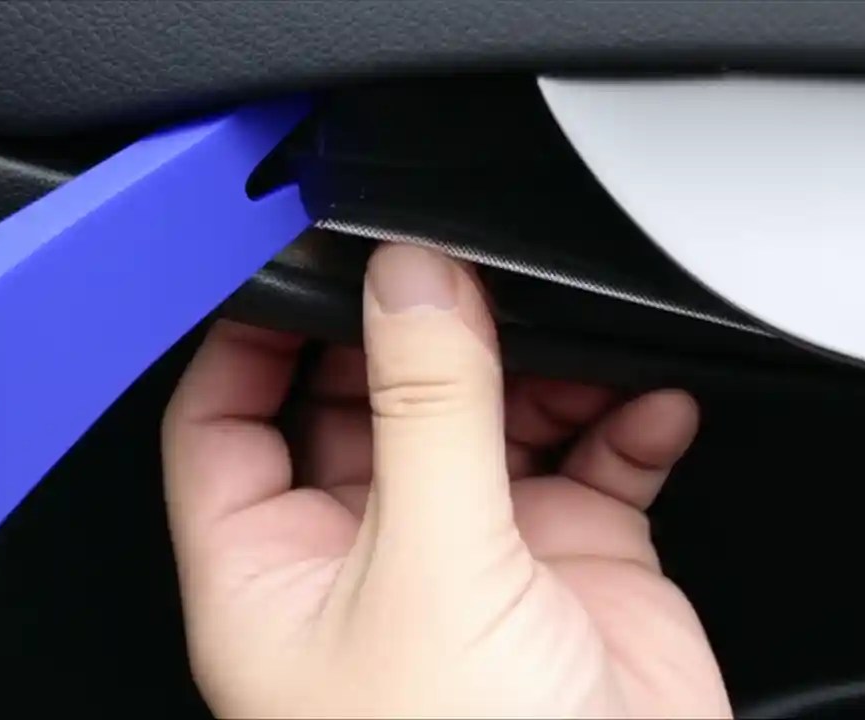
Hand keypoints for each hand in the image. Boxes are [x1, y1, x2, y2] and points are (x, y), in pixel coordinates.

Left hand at [162, 244, 730, 717]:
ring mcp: (467, 554)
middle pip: (358, 397)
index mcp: (271, 570)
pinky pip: (588, 458)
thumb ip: (424, 412)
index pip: (221, 421)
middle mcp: (362, 555)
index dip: (250, 337)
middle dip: (409, 335)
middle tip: (452, 279)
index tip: (297, 263)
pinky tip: (644, 406)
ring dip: (526, 371)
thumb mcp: (432, 571)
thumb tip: (412, 286)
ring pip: (477, 417)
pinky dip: (619, 420)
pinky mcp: (564, 564)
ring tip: (564, 344)